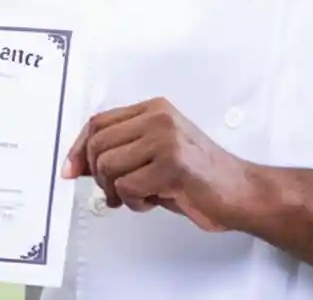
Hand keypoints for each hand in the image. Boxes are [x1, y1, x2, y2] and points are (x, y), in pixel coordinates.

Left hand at [61, 97, 252, 232]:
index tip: (71, 168)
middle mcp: (159, 118)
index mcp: (154, 110)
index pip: (98, 122)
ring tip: (142, 195)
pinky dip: (135, 203)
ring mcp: (166, 139)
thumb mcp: (154, 156)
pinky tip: (155, 200)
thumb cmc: (200, 177)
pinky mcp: (172, 164)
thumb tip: (78, 163)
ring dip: (119, 192)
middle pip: (98, 145)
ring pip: (108, 167)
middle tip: (116, 192)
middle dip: (100, 177)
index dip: (79, 148)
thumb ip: (120, 153)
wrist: (240, 192)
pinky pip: (127, 187)